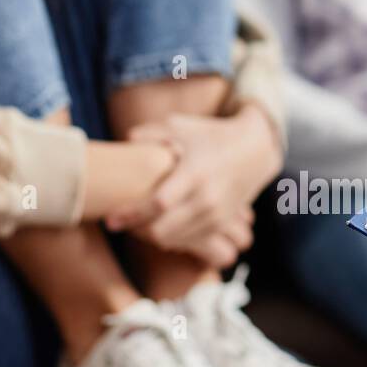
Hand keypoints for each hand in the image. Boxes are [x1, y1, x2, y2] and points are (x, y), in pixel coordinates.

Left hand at [106, 105, 280, 265]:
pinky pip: (190, 241)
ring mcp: (217, 214)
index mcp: (194, 173)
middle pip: (163, 230)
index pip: (158, 204)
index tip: (111, 218)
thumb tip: (123, 144)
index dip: (132, 214)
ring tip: (135, 224)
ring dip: (151, 236)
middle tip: (118, 223)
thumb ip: (148, 134)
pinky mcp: (222, 223)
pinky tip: (157, 226)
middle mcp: (207, 198)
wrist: (255, 149)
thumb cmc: (210, 135)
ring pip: (175, 240)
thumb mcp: (180, 125)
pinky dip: (171, 238)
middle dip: (137, 230)